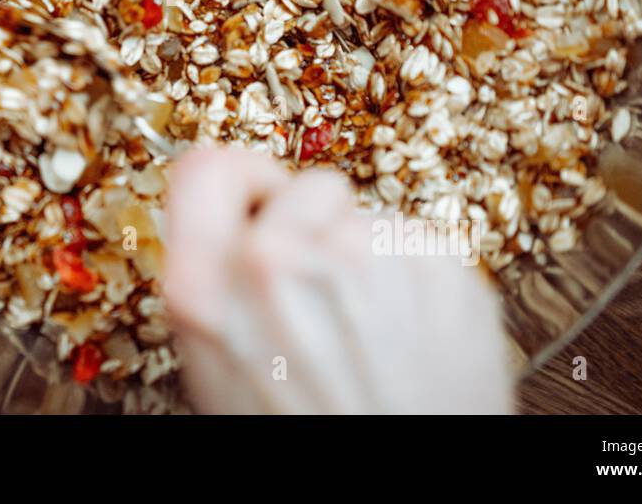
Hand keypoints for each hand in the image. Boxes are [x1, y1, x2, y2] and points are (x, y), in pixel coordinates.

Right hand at [165, 147, 512, 412]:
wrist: (406, 488)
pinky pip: (421, 246)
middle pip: (307, 186)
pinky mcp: (435, 266)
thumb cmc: (308, 437)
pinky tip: (411, 339)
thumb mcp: (219, 370)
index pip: (205, 169)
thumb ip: (212, 283)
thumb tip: (233, 214)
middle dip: (321, 226)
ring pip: (370, 220)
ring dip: (372, 263)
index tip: (264, 198)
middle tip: (328, 296)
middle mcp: (275, 262)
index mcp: (207, 290)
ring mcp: (362, 257)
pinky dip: (419, 284)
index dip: (244, 180)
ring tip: (373, 338)